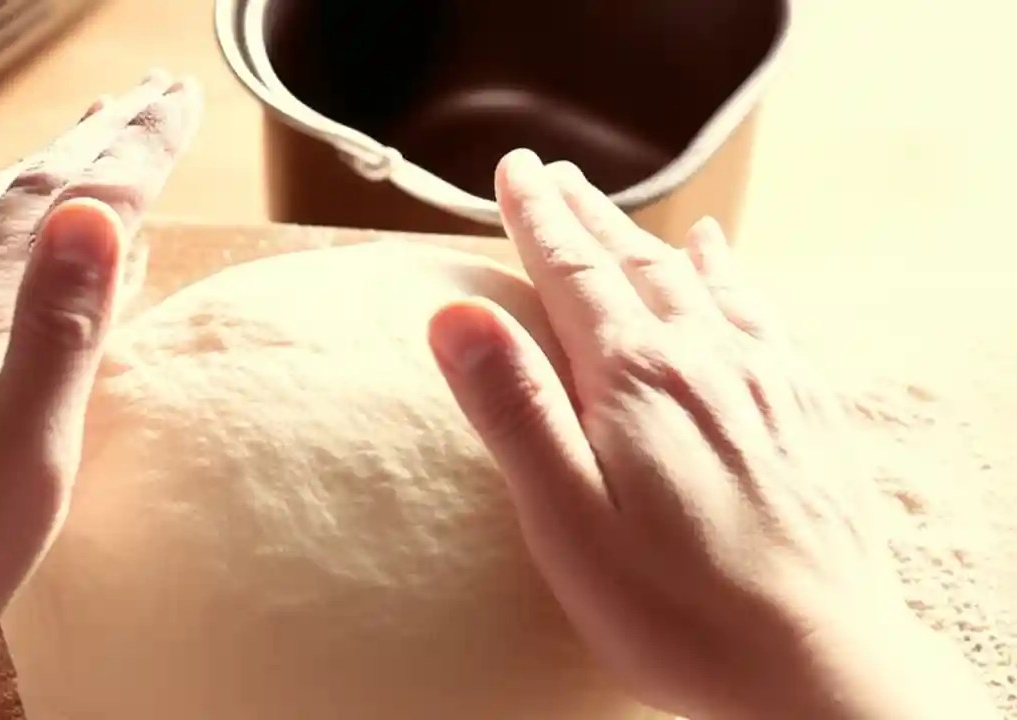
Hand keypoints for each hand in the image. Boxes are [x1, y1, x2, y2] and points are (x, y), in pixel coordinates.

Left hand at [0, 70, 200, 717]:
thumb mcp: (25, 447)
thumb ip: (62, 328)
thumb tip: (96, 215)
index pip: (78, 206)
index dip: (137, 149)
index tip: (182, 97)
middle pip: (26, 193)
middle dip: (96, 138)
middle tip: (146, 93)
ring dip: (34, 170)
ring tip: (73, 141)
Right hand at [428, 150, 996, 719]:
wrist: (815, 668)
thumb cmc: (674, 608)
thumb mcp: (565, 519)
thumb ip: (513, 408)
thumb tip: (456, 313)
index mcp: (637, 378)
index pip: (572, 272)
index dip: (537, 216)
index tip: (515, 169)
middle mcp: (706, 358)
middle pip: (633, 263)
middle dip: (586, 216)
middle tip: (554, 175)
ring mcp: (764, 380)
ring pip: (695, 279)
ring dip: (647, 237)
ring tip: (620, 209)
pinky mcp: (804, 409)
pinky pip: (760, 311)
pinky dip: (730, 273)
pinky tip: (723, 258)